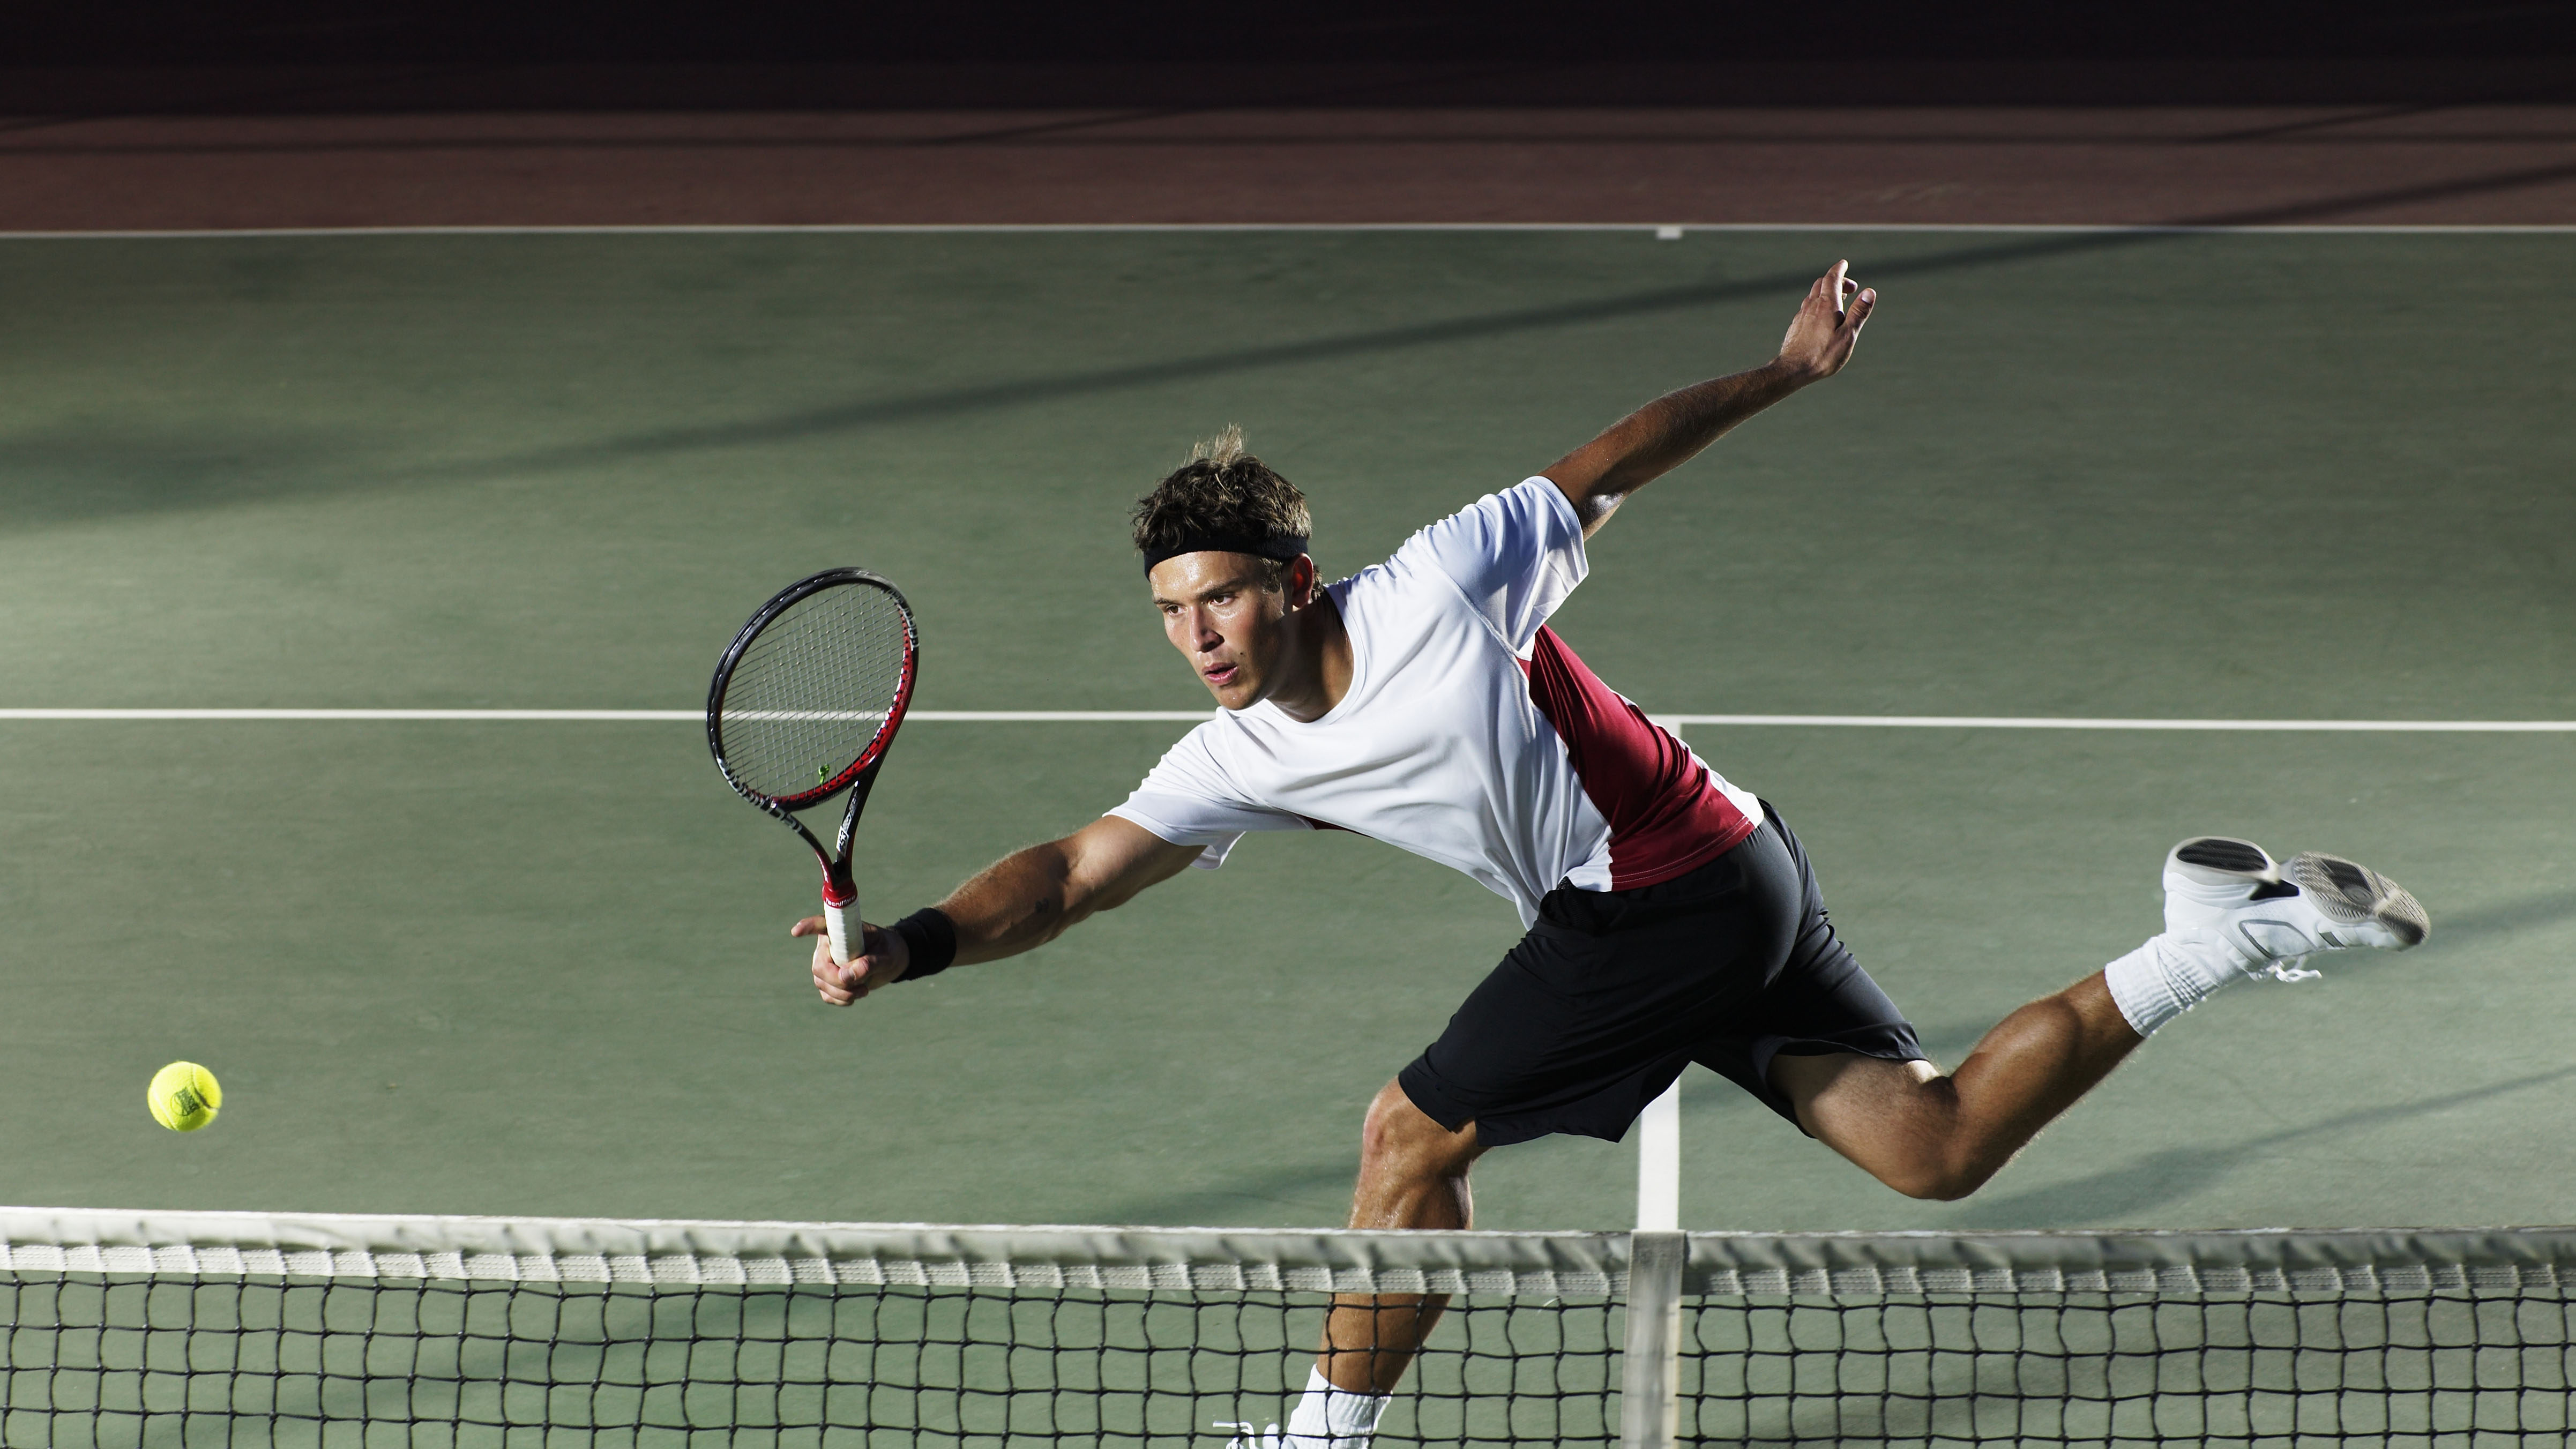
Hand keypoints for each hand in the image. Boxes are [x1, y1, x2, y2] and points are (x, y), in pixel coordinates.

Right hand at [793, 915, 911, 1005]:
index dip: (808, 927)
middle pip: (819, 966)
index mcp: (841, 930)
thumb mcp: (886, 955)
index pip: (821, 925)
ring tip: (864, 990)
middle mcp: (828, 946)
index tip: (796, 932)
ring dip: (844, 993)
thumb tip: (847, 976)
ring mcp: (825, 964)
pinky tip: (856, 995)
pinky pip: (827, 995)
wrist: (892, 961)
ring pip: (822, 983)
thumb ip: (870, 963)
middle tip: (862, 986)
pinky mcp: (828, 981)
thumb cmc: (889, 950)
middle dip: (839, 981)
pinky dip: (842, 1000)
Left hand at [1774, 260, 1874, 382]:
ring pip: (1813, 295)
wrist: (1793, 369)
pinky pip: (1807, 307)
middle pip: (1822, 283)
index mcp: (1827, 305)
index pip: (1832, 278)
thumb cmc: (1824, 355)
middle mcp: (1812, 305)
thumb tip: (1869, 292)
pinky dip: (1817, 303)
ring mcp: (1802, 315)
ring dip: (1826, 291)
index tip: (1844, 263)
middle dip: (1836, 280)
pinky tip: (1821, 316)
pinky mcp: (1796, 325)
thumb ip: (1858, 312)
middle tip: (1851, 288)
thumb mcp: (1848, 334)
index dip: (1839, 269)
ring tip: (1839, 300)